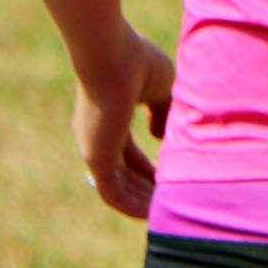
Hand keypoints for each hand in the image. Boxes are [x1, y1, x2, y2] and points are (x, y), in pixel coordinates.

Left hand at [72, 26, 172, 219]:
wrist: (111, 55)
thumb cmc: (137, 63)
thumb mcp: (160, 89)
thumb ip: (163, 113)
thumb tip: (162, 136)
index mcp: (109, 121)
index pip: (129, 155)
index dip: (150, 169)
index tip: (172, 178)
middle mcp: (98, 139)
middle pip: (125, 174)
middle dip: (148, 189)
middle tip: (173, 201)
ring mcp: (95, 150)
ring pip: (119, 188)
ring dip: (142, 201)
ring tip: (168, 210)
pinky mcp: (96, 158)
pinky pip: (112, 193)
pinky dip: (131, 205)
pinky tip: (152, 212)